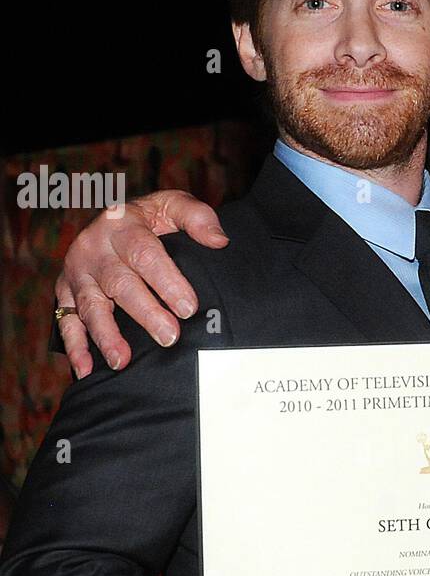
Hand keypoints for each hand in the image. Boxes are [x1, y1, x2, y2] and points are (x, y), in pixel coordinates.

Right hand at [54, 191, 227, 376]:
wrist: (110, 220)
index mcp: (121, 224)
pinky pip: (67, 322)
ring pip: (90, 306)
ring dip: (106, 336)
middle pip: (119, 283)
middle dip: (145, 313)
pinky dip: (75, 347)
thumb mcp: (172, 205)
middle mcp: (93, 248)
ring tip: (123, 360)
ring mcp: (77, 273)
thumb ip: (196, 217)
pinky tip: (87, 369)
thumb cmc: (149, 219)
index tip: (188, 307)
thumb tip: (219, 240)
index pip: (144, 253)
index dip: (166, 280)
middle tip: (170, 337)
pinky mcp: (65, 292)